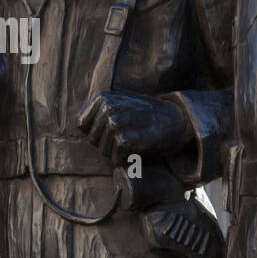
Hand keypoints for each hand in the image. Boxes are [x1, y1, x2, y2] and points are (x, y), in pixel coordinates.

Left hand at [77, 91, 191, 163]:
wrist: (177, 119)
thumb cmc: (148, 115)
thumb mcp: (122, 104)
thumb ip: (100, 112)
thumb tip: (79, 127)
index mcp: (103, 97)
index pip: (82, 125)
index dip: (97, 132)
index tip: (115, 129)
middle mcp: (107, 108)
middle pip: (93, 140)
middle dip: (107, 144)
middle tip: (129, 136)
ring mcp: (115, 124)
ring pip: (103, 151)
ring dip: (117, 153)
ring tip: (135, 140)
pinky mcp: (124, 140)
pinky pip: (115, 159)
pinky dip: (126, 159)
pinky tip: (138, 149)